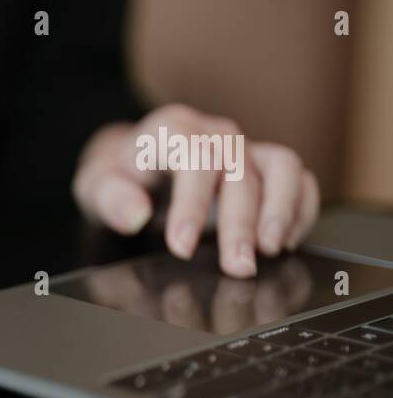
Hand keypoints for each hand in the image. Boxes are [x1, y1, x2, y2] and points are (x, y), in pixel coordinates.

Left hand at [71, 104, 320, 276]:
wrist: (135, 162)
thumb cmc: (119, 176)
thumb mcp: (97, 186)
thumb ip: (111, 199)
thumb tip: (136, 216)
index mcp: (172, 131)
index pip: (192, 159)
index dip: (191, 205)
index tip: (182, 247)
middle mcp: (214, 134)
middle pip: (239, 170)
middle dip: (240, 223)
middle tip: (237, 266)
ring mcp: (244, 148)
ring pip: (282, 165)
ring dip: (282, 209)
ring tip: (272, 249)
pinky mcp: (264, 167)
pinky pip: (298, 179)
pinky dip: (300, 208)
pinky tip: (287, 241)